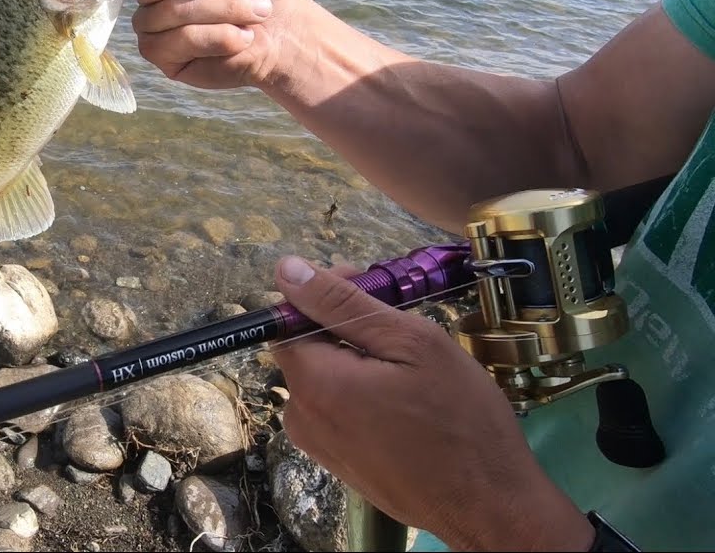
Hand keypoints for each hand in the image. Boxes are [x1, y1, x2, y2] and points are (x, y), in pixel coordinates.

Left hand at [271, 256, 594, 551]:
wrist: (489, 505)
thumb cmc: (460, 419)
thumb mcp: (410, 342)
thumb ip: (342, 304)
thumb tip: (286, 270)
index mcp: (313, 384)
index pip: (288, 321)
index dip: (324, 298)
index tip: (368, 290)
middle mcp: (301, 417)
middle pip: (307, 351)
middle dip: (345, 330)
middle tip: (401, 328)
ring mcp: (319, 445)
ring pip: (326, 380)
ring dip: (359, 363)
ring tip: (411, 369)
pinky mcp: (339, 462)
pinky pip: (339, 411)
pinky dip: (364, 394)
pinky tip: (406, 400)